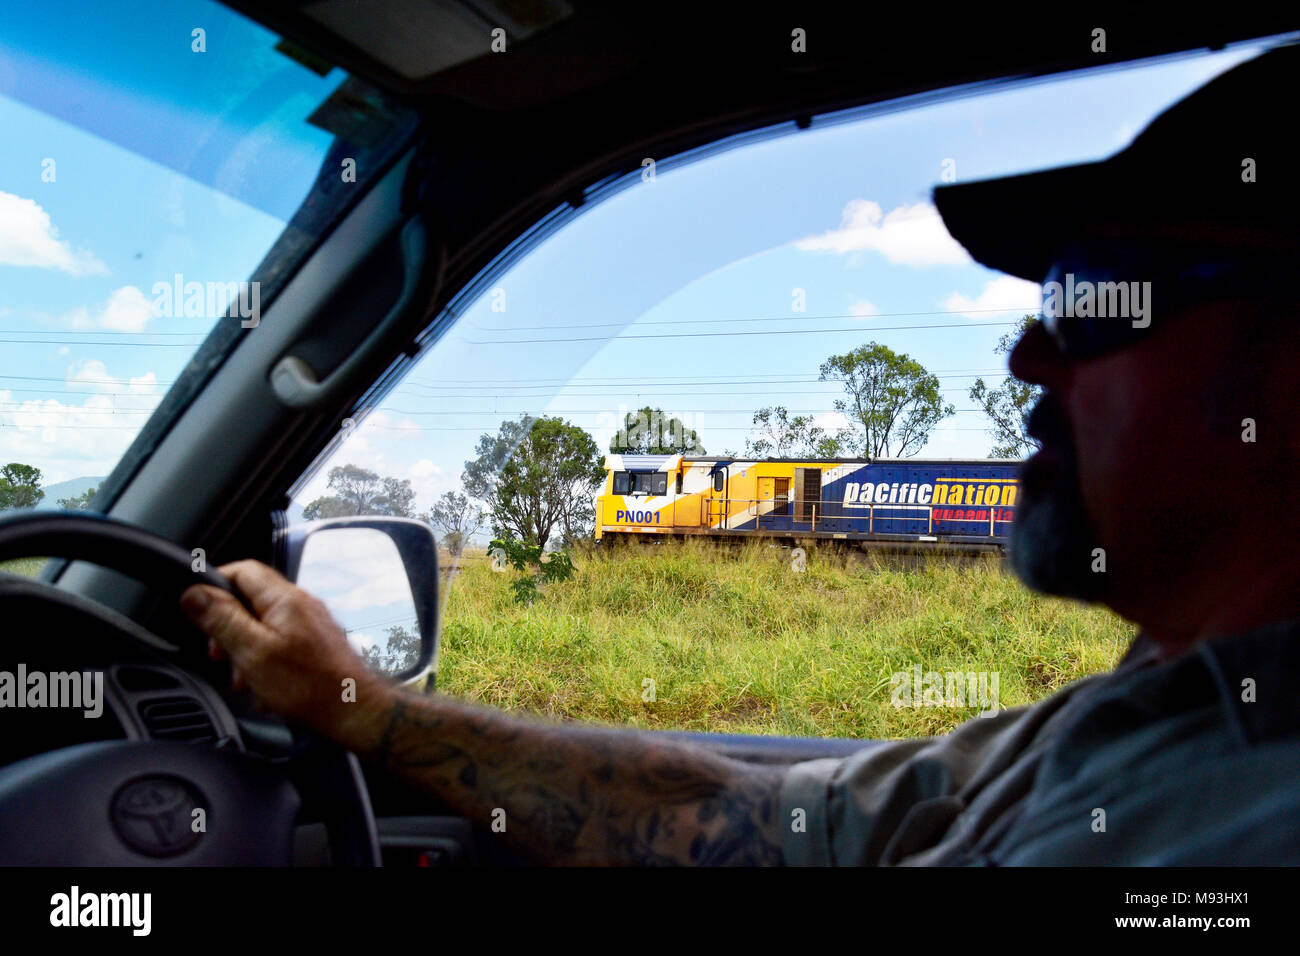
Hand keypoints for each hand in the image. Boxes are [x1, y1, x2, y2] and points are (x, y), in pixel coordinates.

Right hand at [179, 560, 395, 745]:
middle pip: (249, 601)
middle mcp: (301, 604)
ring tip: (245, 679)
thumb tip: (194, 594)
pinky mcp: (316, 644)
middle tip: (220, 655)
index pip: (242, 570)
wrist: (354, 710)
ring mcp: (311, 624)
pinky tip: (266, 688)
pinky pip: (280, 644)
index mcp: (285, 599)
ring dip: (245, 652)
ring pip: (263, 627)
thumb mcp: (253, 652)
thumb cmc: (311, 686)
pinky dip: (266, 662)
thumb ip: (222, 620)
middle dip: (228, 628)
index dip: (214, 585)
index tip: (198, 610)